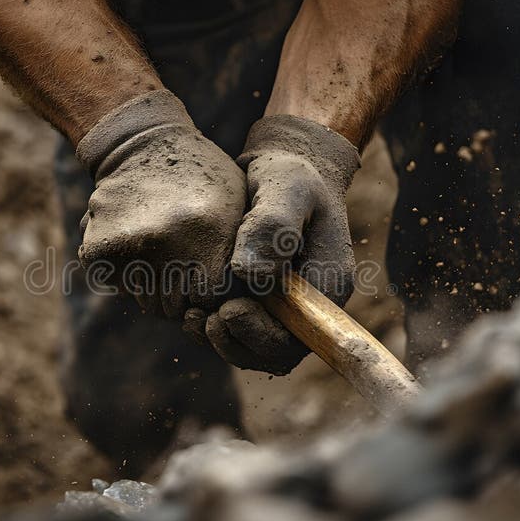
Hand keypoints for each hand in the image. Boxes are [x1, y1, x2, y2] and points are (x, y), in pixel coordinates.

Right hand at [77, 90, 245, 318]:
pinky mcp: (99, 250)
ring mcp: (129, 246)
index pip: (213, 302)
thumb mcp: (243, 202)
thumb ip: (253, 248)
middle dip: (185, 297)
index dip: (214, 295)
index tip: (213, 277)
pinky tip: (140, 246)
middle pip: (179, 309)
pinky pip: (122, 287)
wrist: (141, 142)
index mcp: (210, 230)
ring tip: (164, 251)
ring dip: (157, 288)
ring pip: (149, 303)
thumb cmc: (203, 177)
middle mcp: (167, 241)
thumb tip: (259, 294)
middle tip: (185, 265)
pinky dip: (129, 277)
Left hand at [190, 115, 359, 373]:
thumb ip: (273, 226)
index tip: (228, 309)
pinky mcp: (261, 304)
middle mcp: (310, 306)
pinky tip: (192, 311)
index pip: (300, 336)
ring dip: (222, 342)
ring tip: (194, 317)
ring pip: (255, 349)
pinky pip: (239, 335)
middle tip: (203, 317)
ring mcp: (285, 308)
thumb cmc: (290, 173)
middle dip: (238, 343)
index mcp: (327, 285)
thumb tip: (250, 274)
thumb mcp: (288, 187)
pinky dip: (214, 331)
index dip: (262, 336)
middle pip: (276, 353)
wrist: (281, 167)